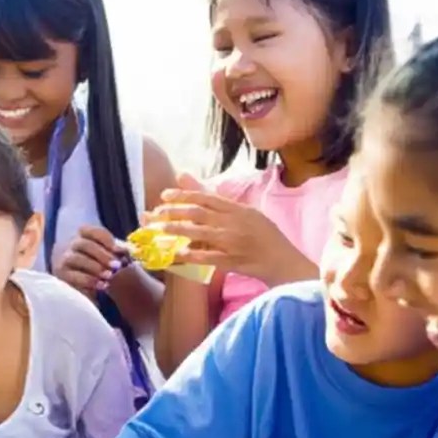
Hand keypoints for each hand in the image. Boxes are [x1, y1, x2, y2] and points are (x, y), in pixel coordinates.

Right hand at [54, 226, 128, 297]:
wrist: (85, 292)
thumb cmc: (100, 270)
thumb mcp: (109, 259)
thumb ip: (116, 253)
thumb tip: (123, 251)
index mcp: (83, 236)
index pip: (92, 231)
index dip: (106, 239)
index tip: (118, 250)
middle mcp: (71, 245)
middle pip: (84, 244)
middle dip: (102, 255)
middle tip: (116, 266)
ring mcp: (63, 260)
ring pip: (77, 258)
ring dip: (95, 267)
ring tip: (109, 276)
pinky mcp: (61, 276)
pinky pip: (73, 276)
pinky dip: (89, 280)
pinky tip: (102, 285)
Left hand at [148, 190, 314, 284]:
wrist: (282, 260)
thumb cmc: (263, 235)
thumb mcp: (245, 212)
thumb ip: (215, 198)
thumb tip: (186, 176)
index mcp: (238, 209)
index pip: (205, 198)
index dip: (183, 195)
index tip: (165, 195)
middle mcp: (234, 223)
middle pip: (197, 213)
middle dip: (173, 212)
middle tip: (155, 214)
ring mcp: (232, 242)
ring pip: (198, 233)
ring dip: (175, 231)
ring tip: (157, 230)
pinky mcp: (231, 261)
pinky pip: (206, 257)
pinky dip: (189, 255)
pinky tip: (174, 254)